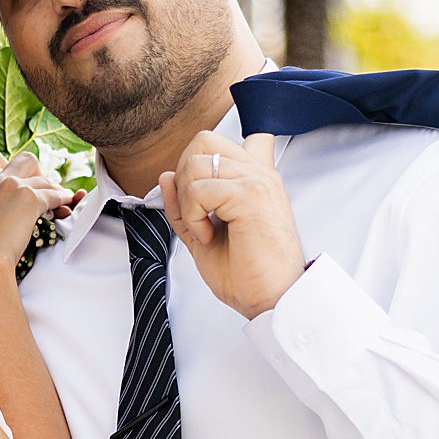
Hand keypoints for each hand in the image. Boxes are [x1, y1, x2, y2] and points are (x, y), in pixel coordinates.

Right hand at [0, 150, 76, 288]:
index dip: (6, 163)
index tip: (12, 175)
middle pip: (26, 159)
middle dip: (37, 171)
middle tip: (39, 187)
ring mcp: (14, 187)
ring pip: (44, 179)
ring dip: (54, 189)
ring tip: (59, 199)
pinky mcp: (30, 200)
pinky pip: (54, 195)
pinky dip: (63, 200)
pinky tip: (65, 206)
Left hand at [157, 131, 305, 319]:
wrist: (273, 298)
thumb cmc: (248, 274)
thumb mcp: (203, 235)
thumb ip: (185, 205)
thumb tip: (166, 176)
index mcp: (254, 178)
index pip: (224, 141)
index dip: (200, 162)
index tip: (201, 202)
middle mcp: (258, 172)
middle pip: (203, 140)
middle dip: (184, 176)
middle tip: (195, 213)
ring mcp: (256, 179)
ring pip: (194, 163)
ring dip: (187, 201)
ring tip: (203, 230)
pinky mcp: (249, 194)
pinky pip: (198, 189)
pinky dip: (192, 216)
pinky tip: (208, 236)